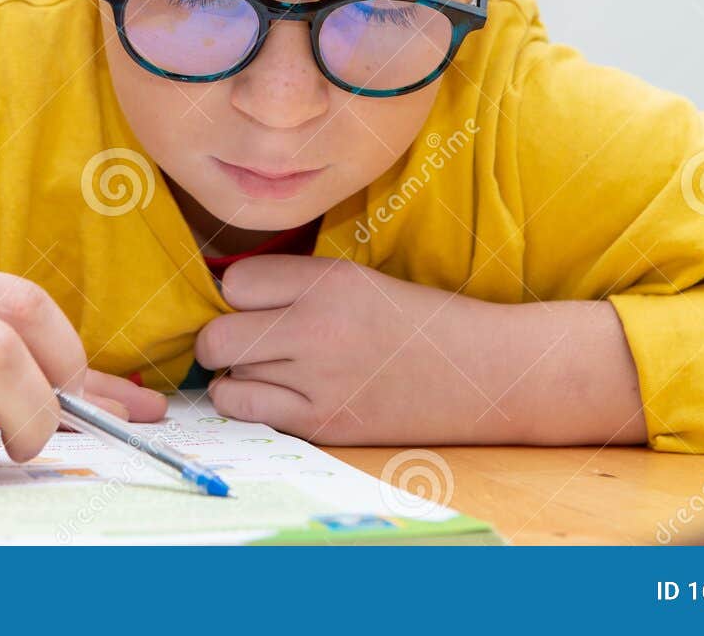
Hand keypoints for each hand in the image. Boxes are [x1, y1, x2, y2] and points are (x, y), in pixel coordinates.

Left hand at [196, 256, 645, 445]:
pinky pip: (246, 409)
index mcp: (330, 280)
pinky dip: (247, 404)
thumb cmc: (422, 323)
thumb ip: (300, 286)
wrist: (486, 372)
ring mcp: (319, 379)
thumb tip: (230, 295)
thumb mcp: (361, 282)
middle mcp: (318, 325)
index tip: (256, 307)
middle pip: (218, 333)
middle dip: (224, 339)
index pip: (235, 282)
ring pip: (227, 374)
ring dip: (236, 374)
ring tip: (265, 371)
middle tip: (248, 344)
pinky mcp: (325, 422)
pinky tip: (273, 397)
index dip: (240, 296)